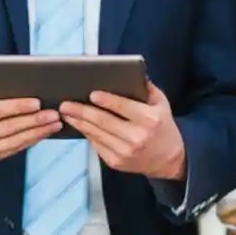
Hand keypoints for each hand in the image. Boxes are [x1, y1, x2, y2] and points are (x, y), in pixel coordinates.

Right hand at [0, 70, 61, 163]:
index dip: (18, 107)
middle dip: (34, 121)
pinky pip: (11, 150)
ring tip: (55, 123)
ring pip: (13, 142)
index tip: (38, 102)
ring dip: (37, 133)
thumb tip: (5, 70)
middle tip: (54, 113)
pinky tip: (42, 133)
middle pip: (9, 128)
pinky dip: (29, 141)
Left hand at [60, 82, 185, 179]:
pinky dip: (86, 134)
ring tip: (66, 113)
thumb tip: (130, 73)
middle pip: (104, 122)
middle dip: (81, 112)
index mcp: (149, 120)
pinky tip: (78, 125)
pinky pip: (97, 145)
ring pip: (96, 134)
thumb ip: (147, 88)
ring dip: (79, 122)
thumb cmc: (162, 126)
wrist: (170, 159)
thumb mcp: (161, 104)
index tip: (91, 94)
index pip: (123, 107)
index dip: (106, 100)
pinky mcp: (117, 162)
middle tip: (65, 104)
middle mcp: (137, 137)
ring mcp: (126, 152)